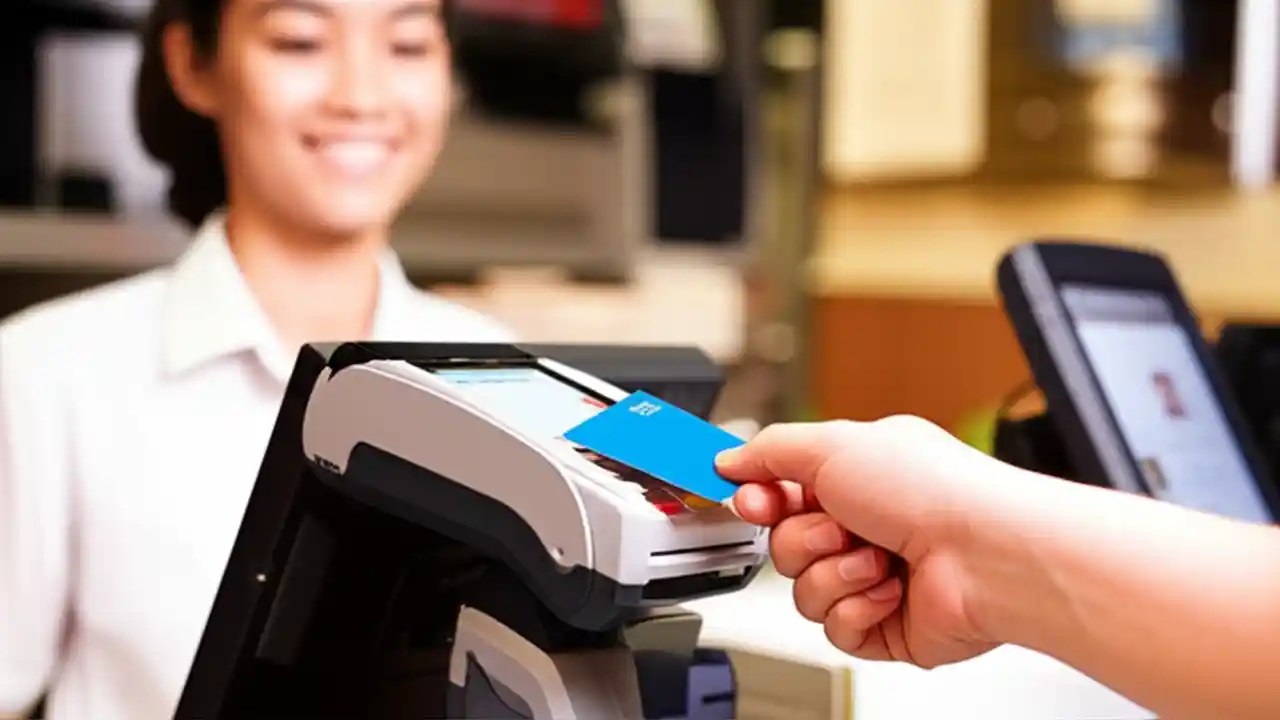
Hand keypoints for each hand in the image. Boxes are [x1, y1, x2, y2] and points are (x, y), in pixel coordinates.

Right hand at [717, 416, 1016, 668]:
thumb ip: (769, 449)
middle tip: (838, 526)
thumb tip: (729, 459)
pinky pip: (834, 628)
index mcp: (854, 476)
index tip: (750, 499)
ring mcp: (874, 577)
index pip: (779, 492)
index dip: (758, 499)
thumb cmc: (932, 490)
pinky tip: (890, 589)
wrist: (985, 554)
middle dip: (804, 538)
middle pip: (783, 545)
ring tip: (878, 559)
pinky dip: (858, 607)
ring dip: (835, 574)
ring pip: (803, 590)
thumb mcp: (832, 444)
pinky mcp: (885, 625)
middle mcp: (864, 525)